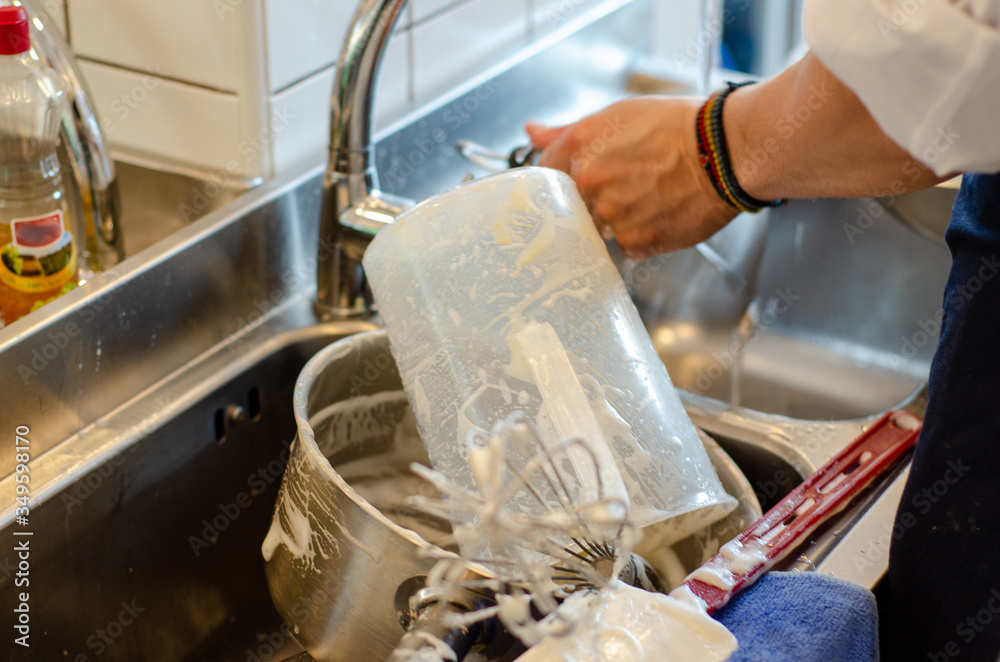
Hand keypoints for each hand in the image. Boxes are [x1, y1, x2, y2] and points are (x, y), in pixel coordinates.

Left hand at [526, 96, 738, 257]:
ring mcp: (612, 216)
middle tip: (625, 184)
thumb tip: (532, 132)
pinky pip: (626, 244)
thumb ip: (567, 132)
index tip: (573, 181)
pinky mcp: (636, 241)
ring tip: (649, 195)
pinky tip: (661, 212)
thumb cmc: (679, 127)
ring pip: (599, 226)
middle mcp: (590, 184)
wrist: (725, 151)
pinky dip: (641, 233)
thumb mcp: (617, 115)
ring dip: (617, 216)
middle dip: (592, 197)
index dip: (560, 178)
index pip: (545, 174)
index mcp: (580, 148)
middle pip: (572, 204)